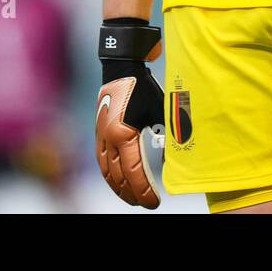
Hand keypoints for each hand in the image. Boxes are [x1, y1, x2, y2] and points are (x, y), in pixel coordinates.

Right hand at [96, 20, 165, 207]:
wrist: (121, 67)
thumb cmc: (143, 87)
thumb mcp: (160, 109)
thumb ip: (167, 133)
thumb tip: (173, 158)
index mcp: (124, 134)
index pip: (134, 172)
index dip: (144, 191)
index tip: (154, 203)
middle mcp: (108, 138)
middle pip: (118, 176)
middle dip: (132, 194)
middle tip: (145, 203)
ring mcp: (100, 135)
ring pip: (107, 171)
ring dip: (118, 187)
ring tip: (131, 197)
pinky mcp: (98, 131)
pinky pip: (102, 160)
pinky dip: (109, 174)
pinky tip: (117, 180)